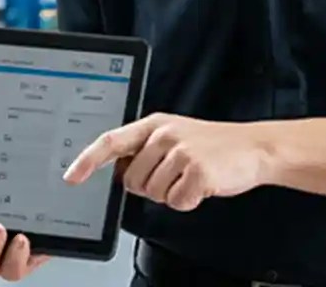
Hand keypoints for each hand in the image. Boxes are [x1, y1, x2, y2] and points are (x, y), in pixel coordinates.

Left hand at [63, 113, 271, 211]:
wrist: (254, 148)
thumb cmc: (211, 145)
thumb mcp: (172, 137)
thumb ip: (143, 149)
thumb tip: (116, 172)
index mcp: (153, 124)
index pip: (110, 141)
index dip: (88, 160)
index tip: (71, 176)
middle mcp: (164, 134)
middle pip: (132, 180)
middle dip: (149, 187)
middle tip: (174, 175)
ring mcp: (181, 152)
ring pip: (153, 194)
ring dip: (171, 194)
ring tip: (190, 176)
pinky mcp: (198, 171)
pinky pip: (176, 202)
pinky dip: (188, 201)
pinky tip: (202, 185)